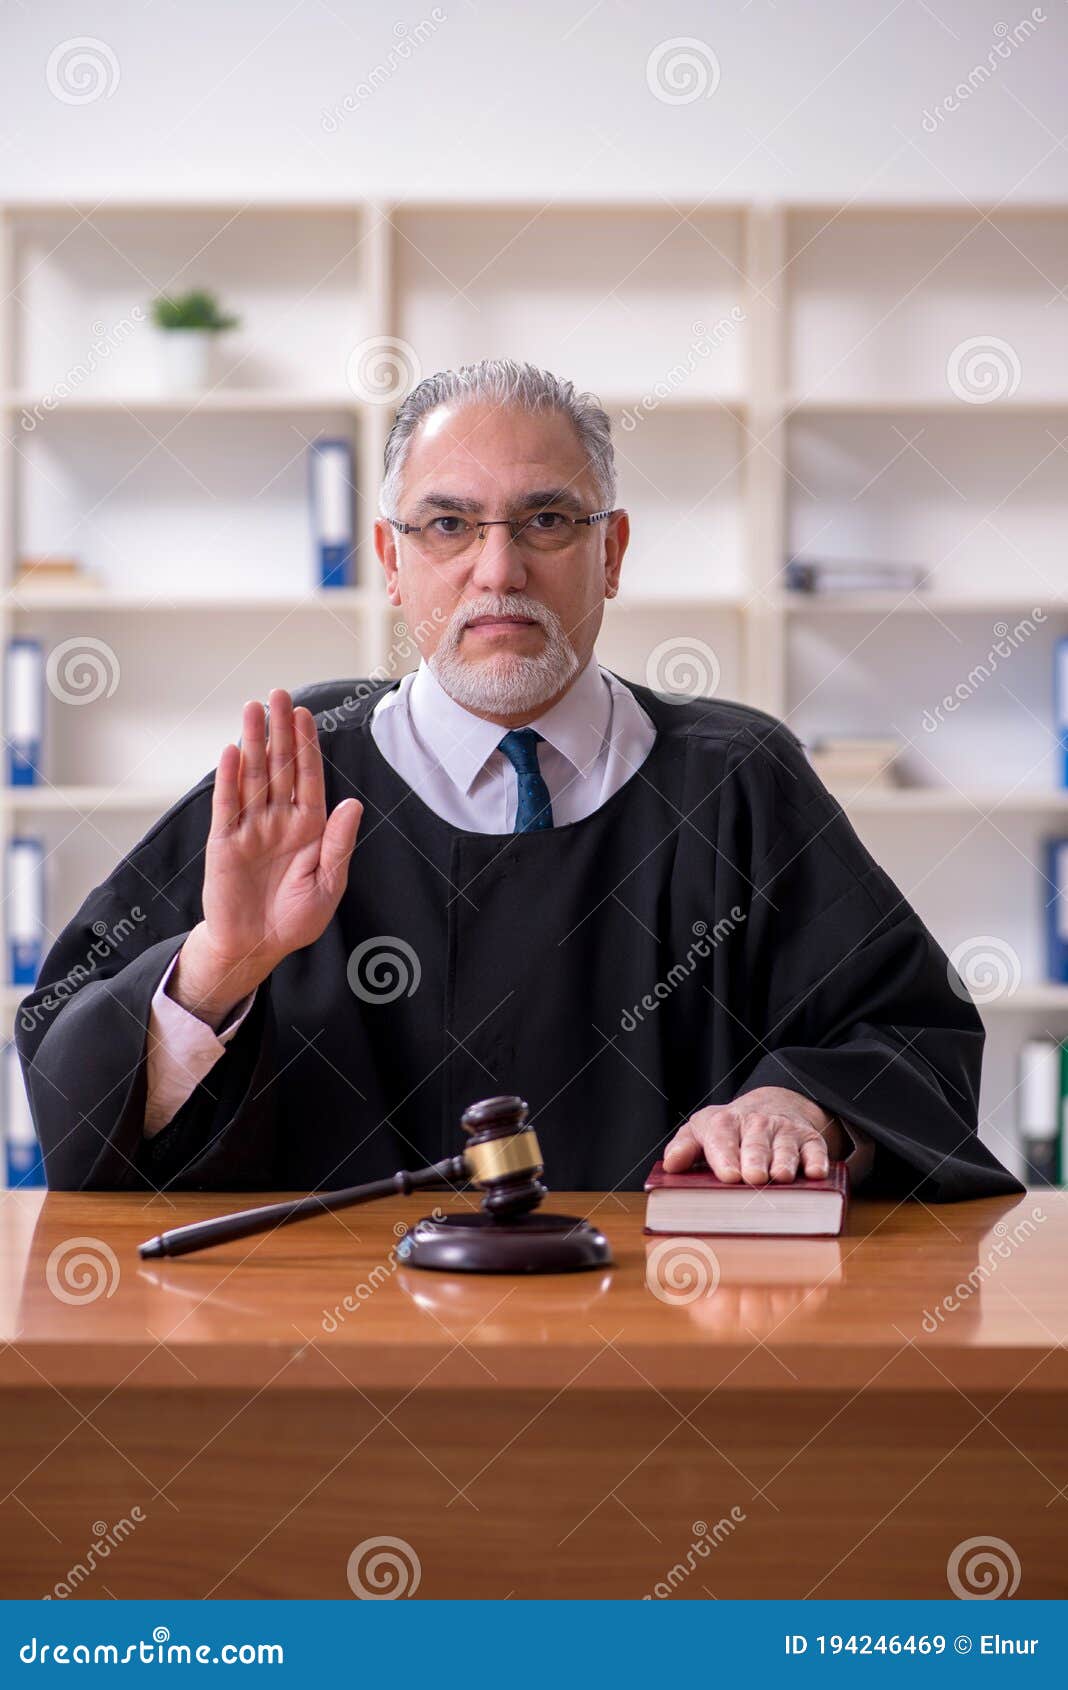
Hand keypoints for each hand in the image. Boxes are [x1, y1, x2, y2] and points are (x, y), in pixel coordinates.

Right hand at [180, 689, 361, 1015]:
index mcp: (310, 827)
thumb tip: (353, 804)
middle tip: (279, 695)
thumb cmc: (295, 919)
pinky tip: (231, 751)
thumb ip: (338, 844)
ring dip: (253, 743)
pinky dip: (229, 779)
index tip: (307, 714)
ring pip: (253, 777)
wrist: (256, 947)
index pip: (308, 777)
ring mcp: (251, 828)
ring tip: (252, 709)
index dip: (307, 746)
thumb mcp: (327, 885)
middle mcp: (280, 820)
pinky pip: (227, 804)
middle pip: (279, 767)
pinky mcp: (224, 841)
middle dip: (280, 731)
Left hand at [662, 1086, 845, 1183]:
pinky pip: (815, 1149)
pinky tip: (816, 1173)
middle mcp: (756, 1124)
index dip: (724, 1156)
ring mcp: (785, 1130)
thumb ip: (684, 1147)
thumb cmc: (730, 1130)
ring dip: (784, 1161)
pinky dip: (817, 1160)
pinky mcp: (809, 1139)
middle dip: (754, 1158)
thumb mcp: (702, 1131)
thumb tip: (670, 1165)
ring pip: (785, 1146)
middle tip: (753, 1177)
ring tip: (781, 1177)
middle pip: (755, 1142)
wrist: (772, 1106)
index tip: (726, 1175)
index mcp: (724, 1122)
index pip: (722, 1136)